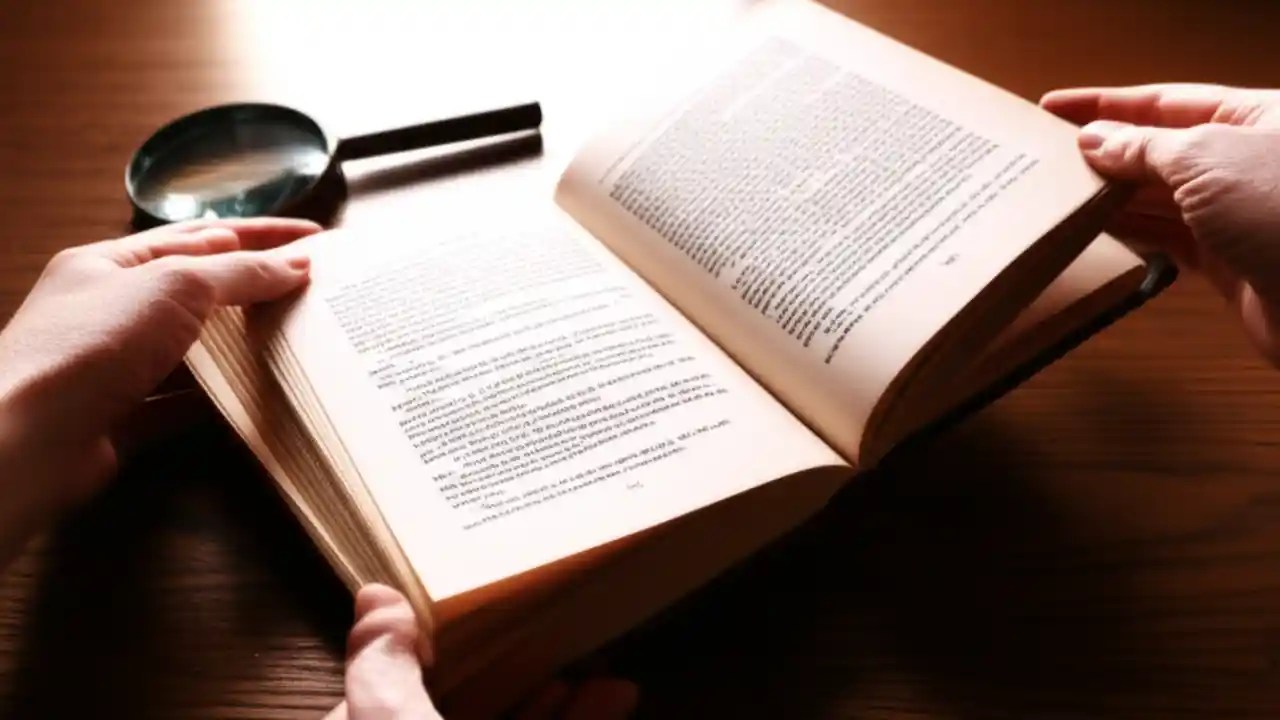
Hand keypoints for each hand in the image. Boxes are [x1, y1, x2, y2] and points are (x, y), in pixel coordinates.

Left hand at [0, 218, 319, 560]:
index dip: (260, 234)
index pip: (199, 238)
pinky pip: (180, 403)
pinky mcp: (121, 419)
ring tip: (295, 339)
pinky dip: (217, 400)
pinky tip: (252, 397)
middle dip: (252, 286)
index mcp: (109, 264)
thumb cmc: (91, 345)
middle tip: (312, 289)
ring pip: (190, 349)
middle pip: (195, 290)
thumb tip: (297, 266)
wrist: (27, 440)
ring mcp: (113, 367)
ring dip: (238, 344)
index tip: (314, 237)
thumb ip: (238, 274)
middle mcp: (107, 310)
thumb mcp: (174, 287)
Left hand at [327, 584, 637, 719]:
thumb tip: (374, 598)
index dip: (417, 653)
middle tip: (543, 621)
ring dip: (560, 697)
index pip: (380, 695)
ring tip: (594, 652)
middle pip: (461, 707)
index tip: (458, 612)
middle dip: (509, 664)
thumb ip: (380, 667)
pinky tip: (614, 694)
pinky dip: (585, 719)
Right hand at [1040, 83, 1279, 365]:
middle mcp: (1247, 161)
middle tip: (1046, 156)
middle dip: (1105, 151)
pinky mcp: (1230, 262)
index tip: (1053, 106)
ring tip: (1058, 193)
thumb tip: (1096, 141)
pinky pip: (1169, 242)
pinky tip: (1096, 233)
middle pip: (1161, 148)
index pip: (1167, 100)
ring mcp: (1238, 214)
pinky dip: (1132, 237)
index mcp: (1254, 117)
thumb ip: (1144, 147)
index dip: (1106, 103)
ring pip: (1161, 198)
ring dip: (1111, 196)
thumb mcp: (1204, 158)